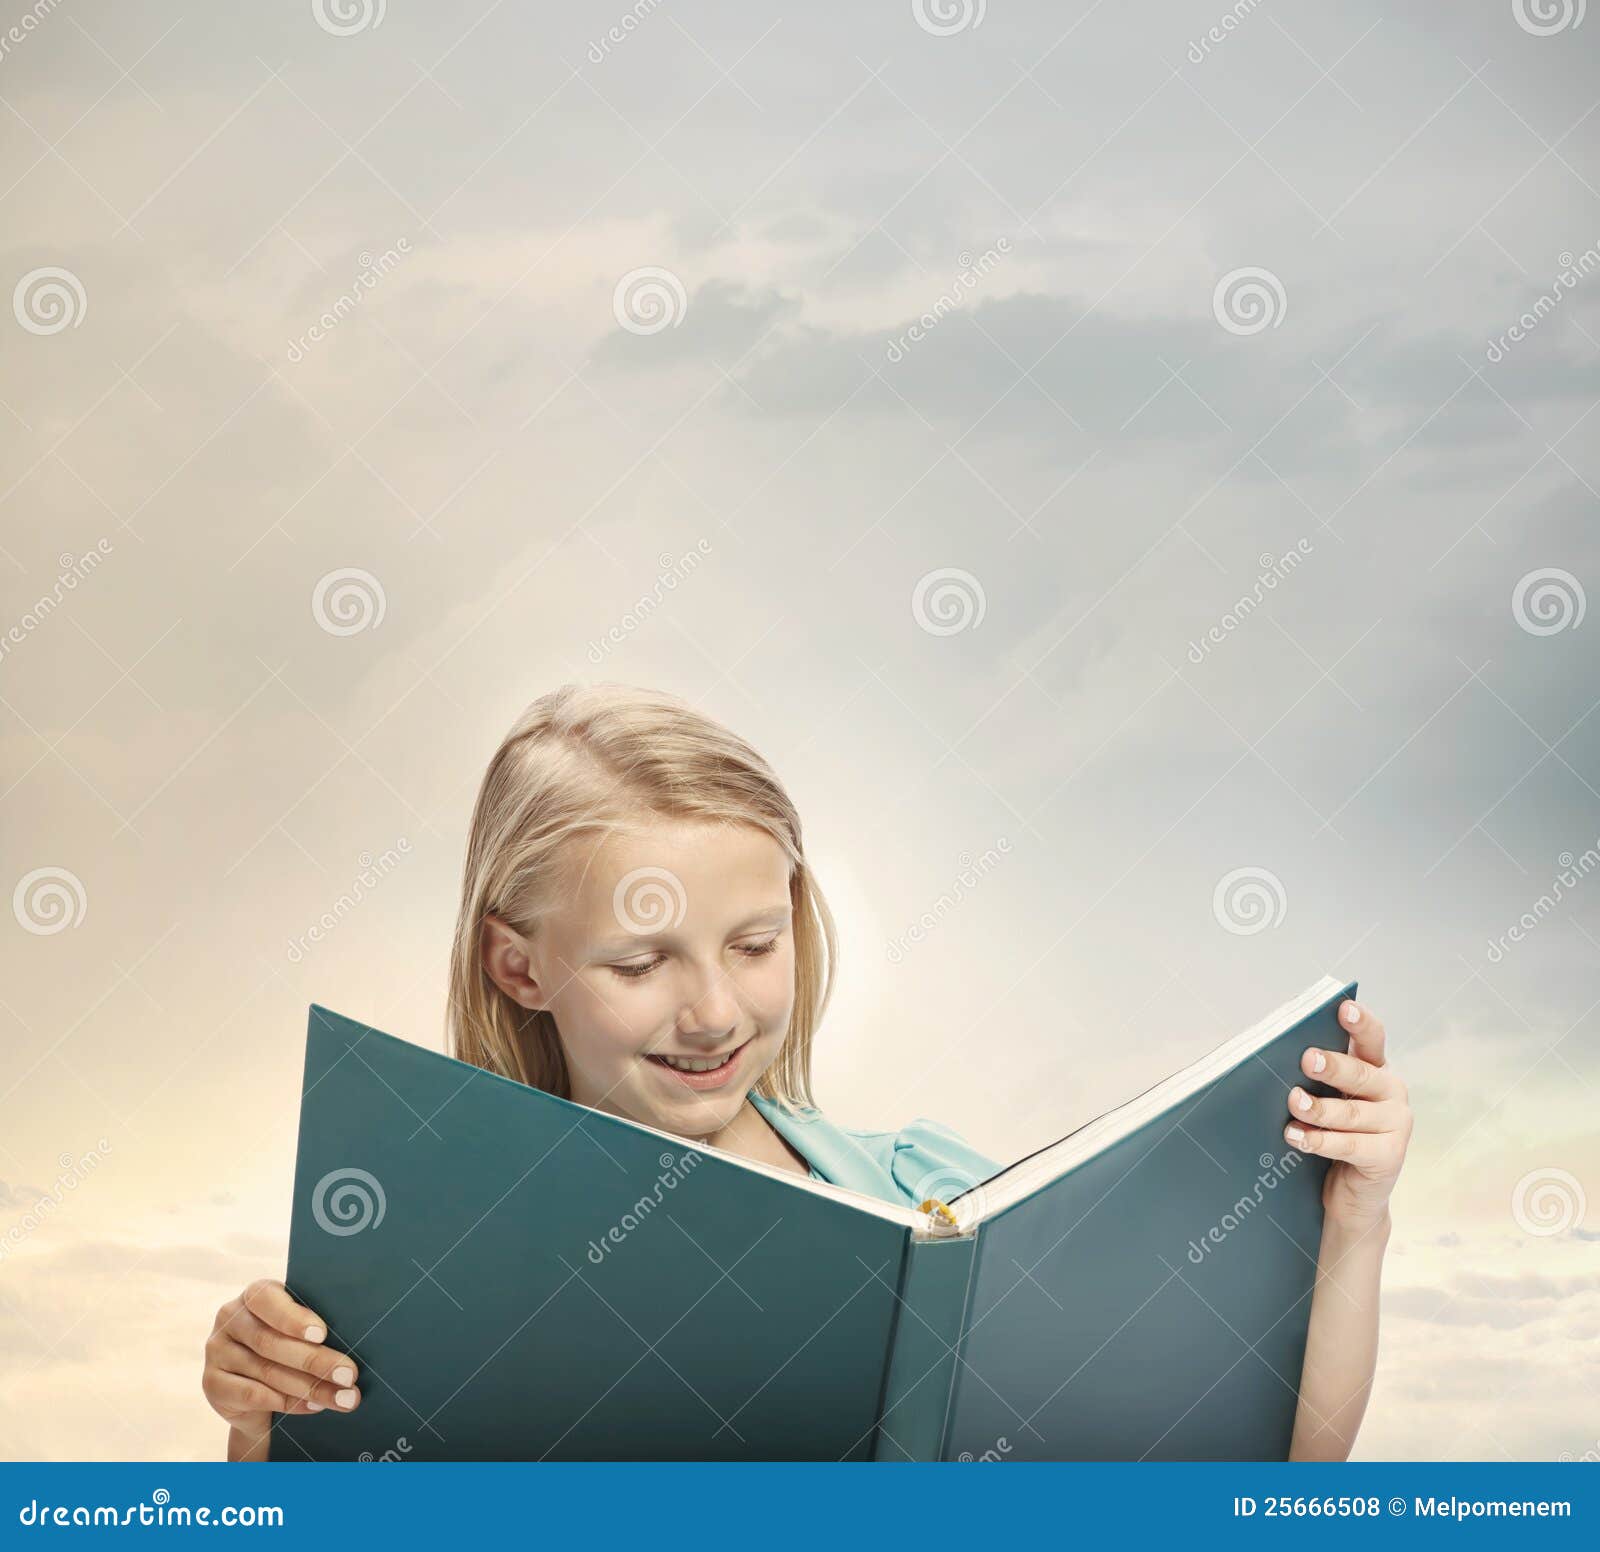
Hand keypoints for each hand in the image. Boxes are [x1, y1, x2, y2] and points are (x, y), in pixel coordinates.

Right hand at [202, 1279, 360, 1460]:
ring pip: (267, 1371)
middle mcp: (230, 1317)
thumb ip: (314, 1327)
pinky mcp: (211, 1383)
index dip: (293, 1318)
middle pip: (273, 1342)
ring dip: (310, 1387)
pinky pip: (253, 1395)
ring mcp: (217, 1350)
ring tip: (342, 1397)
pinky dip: (287, 1402)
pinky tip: (313, 1406)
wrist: (258, 1390)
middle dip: (316, 1361)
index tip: (322, 1334)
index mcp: (255, 1294)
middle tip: (349, 1375)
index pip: (267, 1299)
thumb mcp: (300, 1329)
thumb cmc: (291, 1345)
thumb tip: (355, 1337)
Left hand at [1284, 998, 1411, 1234]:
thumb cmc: (1332, 1137)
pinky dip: (1319, 1141)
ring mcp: (1396, 1125)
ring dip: (1318, 1109)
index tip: (1343, 1008)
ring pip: (1351, 1113)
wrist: (1351, 1196)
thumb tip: (1271, 1055)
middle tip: (1307, 1060)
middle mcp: (1391, 1092)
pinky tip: (1295, 1137)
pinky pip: (1350, 1146)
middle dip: (1332, 1066)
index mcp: (1375, 1069)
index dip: (1360, 1023)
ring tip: (1293, 1103)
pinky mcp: (1389, 1157)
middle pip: (1360, 1074)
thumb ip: (1313, 1079)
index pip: (1372, 1039)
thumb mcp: (1326, 1100)